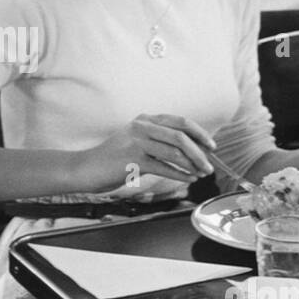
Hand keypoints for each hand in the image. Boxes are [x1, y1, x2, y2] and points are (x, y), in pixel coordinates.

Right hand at [75, 114, 215, 192]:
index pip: (180, 121)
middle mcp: (142, 126)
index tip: (211, 145)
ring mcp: (137, 142)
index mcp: (145, 120)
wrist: (87, 168)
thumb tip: (189, 151)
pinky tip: (188, 179)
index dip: (199, 133)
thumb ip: (157, 141)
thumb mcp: (135, 142)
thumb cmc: (113, 159)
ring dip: (193, 164)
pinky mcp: (133, 159)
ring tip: (201, 174)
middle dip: (199, 152)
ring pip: (175, 152)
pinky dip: (180, 174)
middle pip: (180, 136)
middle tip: (210, 165)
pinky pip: (164, 167)